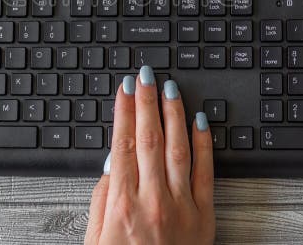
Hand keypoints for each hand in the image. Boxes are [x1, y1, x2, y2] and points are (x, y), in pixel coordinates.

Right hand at [85, 66, 214, 244]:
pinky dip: (204, 144)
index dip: (124, 110)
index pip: (122, 143)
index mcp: (122, 205)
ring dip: (173, 114)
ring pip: (178, 148)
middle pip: (148, 137)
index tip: (126, 88)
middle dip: (147, 101)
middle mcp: (153, 201)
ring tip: (170, 89)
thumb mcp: (96, 240)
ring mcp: (181, 207)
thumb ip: (103, 198)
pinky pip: (206, 173)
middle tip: (147, 75)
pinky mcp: (205, 217)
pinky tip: (200, 122)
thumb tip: (113, 162)